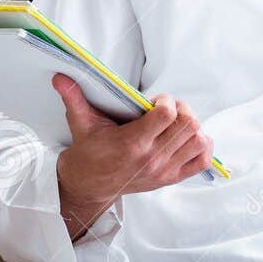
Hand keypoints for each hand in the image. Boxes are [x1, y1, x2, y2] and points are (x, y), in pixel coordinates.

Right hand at [52, 73, 213, 237]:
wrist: (90, 184)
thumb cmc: (89, 151)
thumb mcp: (81, 123)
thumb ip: (73, 98)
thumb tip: (60, 77)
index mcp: (133, 143)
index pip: (167, 114)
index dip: (166, 101)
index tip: (155, 100)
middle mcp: (152, 158)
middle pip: (188, 125)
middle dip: (182, 109)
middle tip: (168, 108)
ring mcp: (164, 170)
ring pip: (198, 141)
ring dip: (192, 126)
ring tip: (177, 122)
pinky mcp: (171, 178)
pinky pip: (201, 161)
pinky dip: (202, 146)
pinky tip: (188, 137)